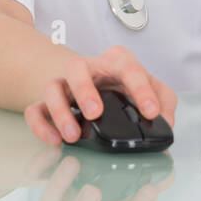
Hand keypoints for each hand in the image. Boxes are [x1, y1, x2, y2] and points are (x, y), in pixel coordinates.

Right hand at [24, 45, 176, 145]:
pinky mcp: (47, 101)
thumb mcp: (150, 87)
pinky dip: (41, 125)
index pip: (129, 68)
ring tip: (73, 135)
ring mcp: (65, 84)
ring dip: (60, 111)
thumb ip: (163, 100)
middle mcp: (88, 68)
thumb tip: (165, 122)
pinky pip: (35, 109)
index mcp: (117, 61)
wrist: (95, 80)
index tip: (150, 112)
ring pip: (52, 87)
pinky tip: (55, 140)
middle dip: (84, 90)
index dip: (141, 89)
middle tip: (94, 113)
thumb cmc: (123, 83)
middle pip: (77, 67)